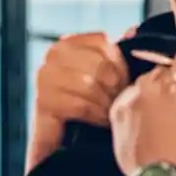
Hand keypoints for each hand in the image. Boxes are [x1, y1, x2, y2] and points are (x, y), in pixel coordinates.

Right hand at [32, 29, 132, 150]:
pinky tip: (100, 120)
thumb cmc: (91, 105)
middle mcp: (52, 56)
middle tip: (118, 102)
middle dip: (114, 87)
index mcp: (68, 43)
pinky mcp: (42, 103)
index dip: (119, 65)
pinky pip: (79, 104)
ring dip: (105, 103)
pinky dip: (95, 115)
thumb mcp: (107, 75)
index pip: (102, 43)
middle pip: (98, 65)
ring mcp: (44, 78)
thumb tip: (132, 30)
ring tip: (110, 112)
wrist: (67, 144)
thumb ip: (117, 53)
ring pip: (89, 84)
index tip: (123, 83)